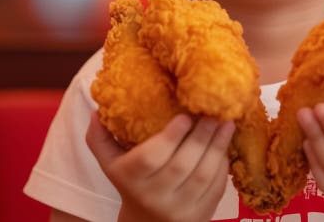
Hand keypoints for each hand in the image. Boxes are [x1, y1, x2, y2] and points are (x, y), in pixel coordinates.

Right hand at [86, 111, 234, 221]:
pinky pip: (216, 186)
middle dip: (201, 136)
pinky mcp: (201, 215)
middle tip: (214, 112)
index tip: (185, 115)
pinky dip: (223, 163)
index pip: (150, 158)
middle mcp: (155, 197)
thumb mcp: (111, 164)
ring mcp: (180, 209)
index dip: (169, 137)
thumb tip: (96, 110)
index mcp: (131, 180)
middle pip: (181, 165)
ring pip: (203, 175)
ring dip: (218, 146)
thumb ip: (100, 138)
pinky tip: (226, 144)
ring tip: (227, 123)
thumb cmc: (131, 183)